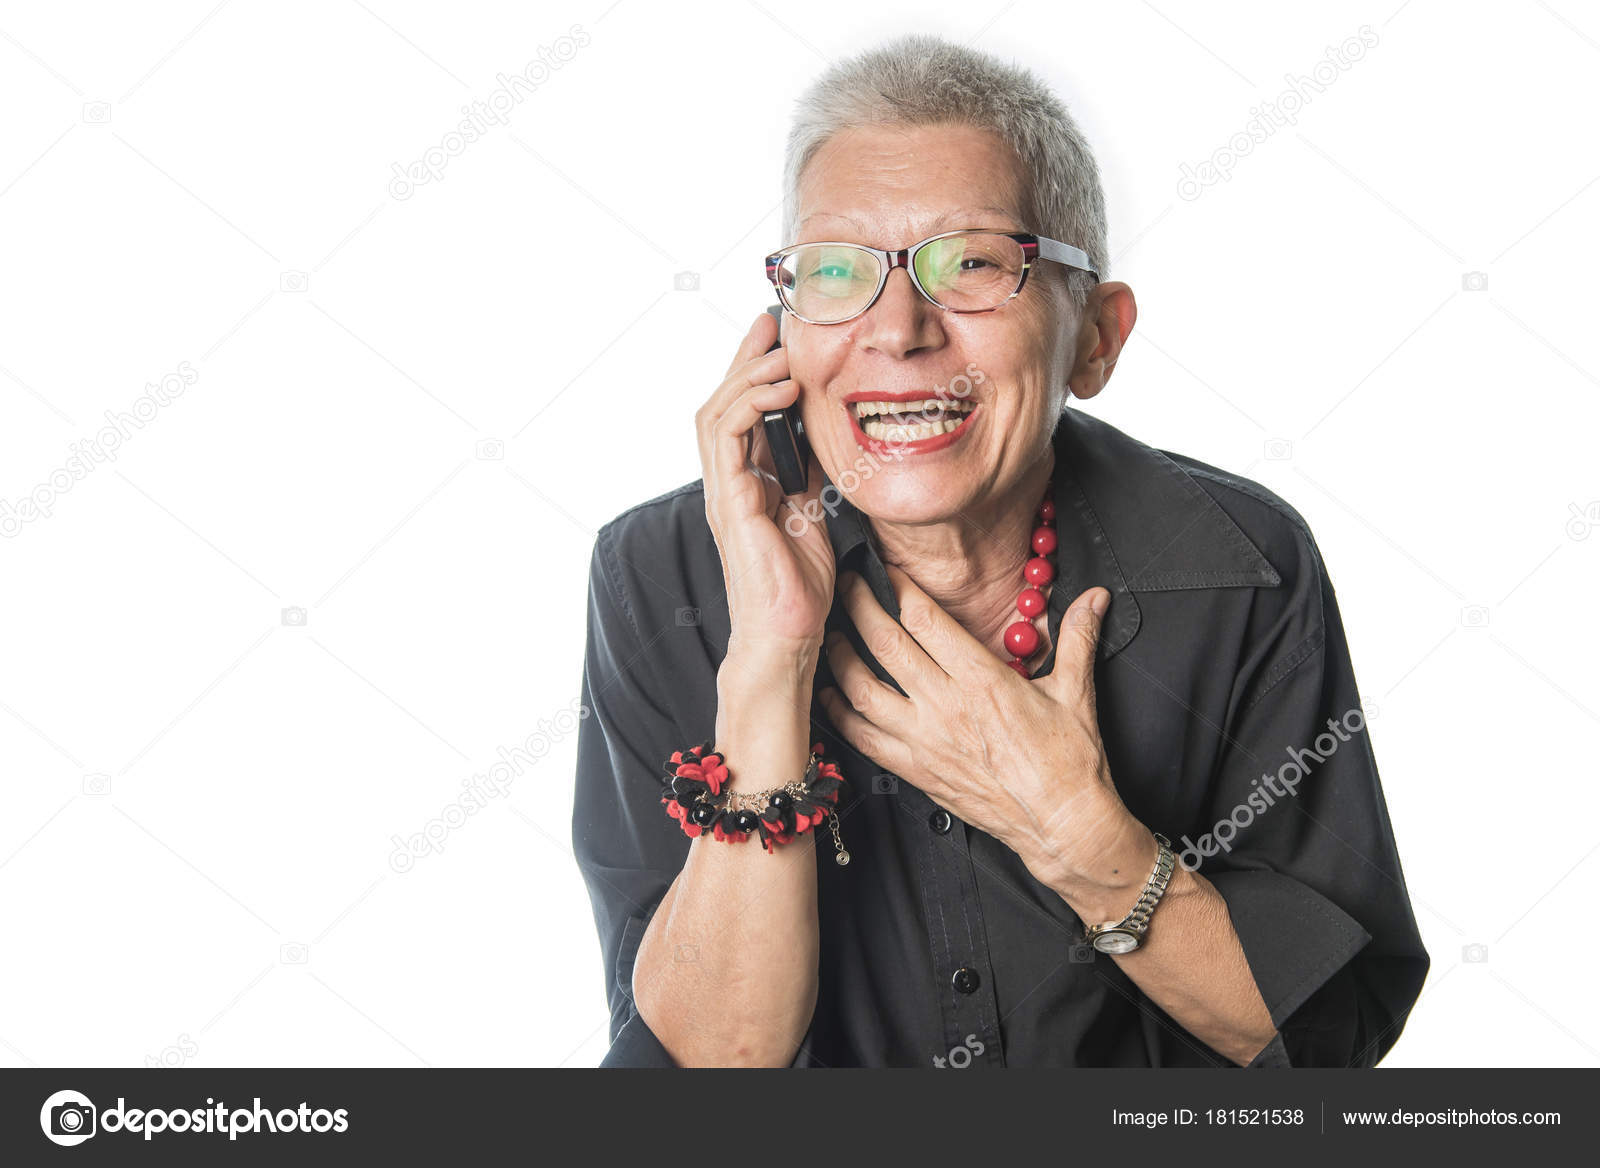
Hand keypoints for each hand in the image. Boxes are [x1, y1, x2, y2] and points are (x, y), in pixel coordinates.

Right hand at [696, 312, 834, 655]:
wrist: (789, 634)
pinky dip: (749, 408)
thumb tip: (824, 433)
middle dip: (745, 359)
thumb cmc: (800, 585)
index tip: (776, 335)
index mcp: (744, 482)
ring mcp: (724, 493)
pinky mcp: (731, 504)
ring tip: (781, 356)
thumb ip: (810, 473)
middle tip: (771, 324)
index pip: (739, 412)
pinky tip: (780, 394)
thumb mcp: (814, 511)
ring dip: (747, 377)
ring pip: (715, 413)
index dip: (753, 370)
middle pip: (720, 402)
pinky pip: (726, 440)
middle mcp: (726, 483)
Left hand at [817, 564, 1150, 908]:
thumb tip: (1095, 597)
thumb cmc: (1070, 762)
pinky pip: (864, 739)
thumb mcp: (1077, 691)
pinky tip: (830, 697)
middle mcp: (946, 707)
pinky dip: (840, 715)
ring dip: (842, 658)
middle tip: (847, 585)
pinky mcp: (916, 770)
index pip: (926, 619)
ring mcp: (926, 740)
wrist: (1062, 824)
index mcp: (982, 680)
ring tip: (833, 634)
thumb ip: (1078, 637)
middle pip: (886, 644)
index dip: (899, 587)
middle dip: (860, 607)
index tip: (886, 570)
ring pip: (863, 690)